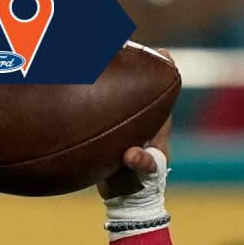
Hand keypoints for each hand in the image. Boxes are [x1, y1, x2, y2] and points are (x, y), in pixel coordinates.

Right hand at [98, 48, 173, 199]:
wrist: (125, 201)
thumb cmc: (142, 185)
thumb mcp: (145, 173)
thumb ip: (142, 163)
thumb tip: (132, 154)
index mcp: (158, 125)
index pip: (164, 92)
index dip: (165, 71)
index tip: (162, 52)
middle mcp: (144, 120)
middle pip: (141, 87)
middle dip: (136, 66)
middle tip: (126, 43)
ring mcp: (128, 125)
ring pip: (121, 96)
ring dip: (113, 77)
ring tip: (102, 53)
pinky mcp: (110, 131)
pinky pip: (103, 108)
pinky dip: (94, 95)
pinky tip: (78, 81)